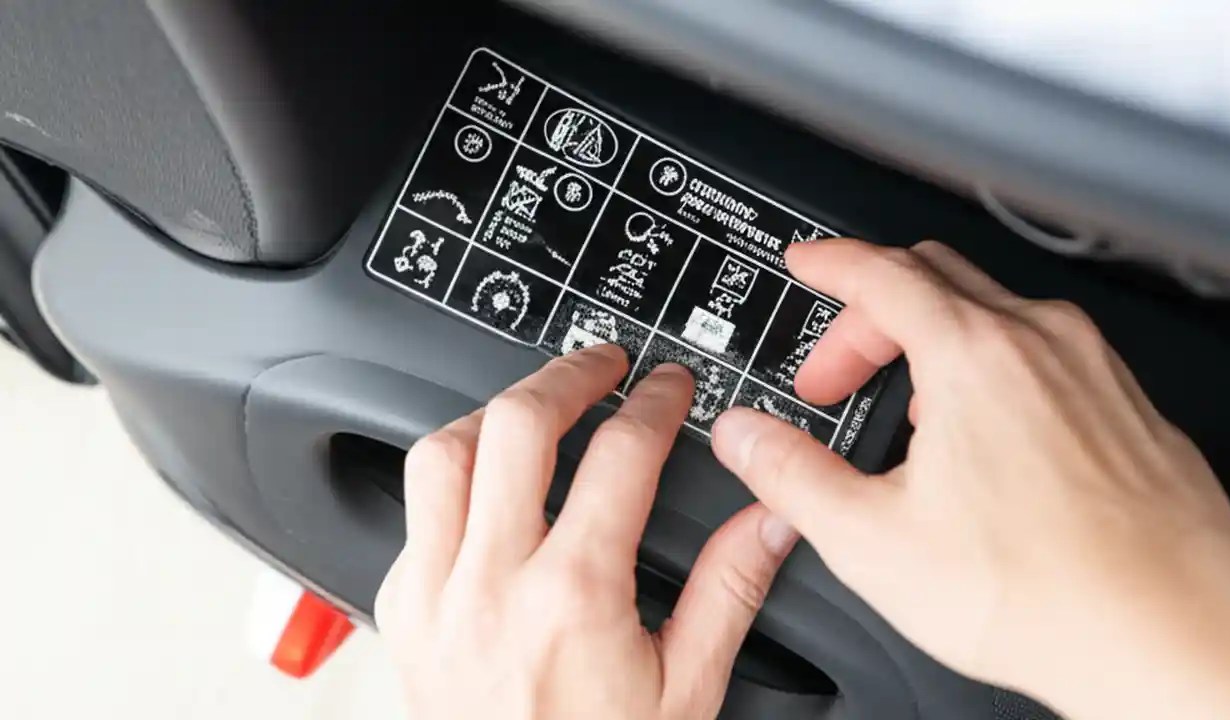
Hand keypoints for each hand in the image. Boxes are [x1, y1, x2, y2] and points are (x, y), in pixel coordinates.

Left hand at [376, 345, 798, 719]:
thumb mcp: (686, 691)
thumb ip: (728, 592)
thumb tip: (769, 520)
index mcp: (574, 596)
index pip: (621, 454)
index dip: (655, 402)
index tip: (669, 390)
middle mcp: (492, 583)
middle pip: (517, 425)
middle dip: (569, 374)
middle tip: (602, 366)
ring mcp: (436, 594)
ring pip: (443, 454)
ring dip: (493, 414)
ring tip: (534, 407)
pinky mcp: (403, 612)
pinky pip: (415, 512)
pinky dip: (452, 479)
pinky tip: (487, 486)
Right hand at [711, 238, 1229, 719]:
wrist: (1169, 634)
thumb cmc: (1047, 592)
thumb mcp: (874, 539)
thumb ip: (792, 475)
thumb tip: (747, 437)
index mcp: (973, 356)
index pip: (883, 272)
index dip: (831, 263)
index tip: (807, 263)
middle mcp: (1041, 343)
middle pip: (936, 279)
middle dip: (870, 313)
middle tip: (836, 369)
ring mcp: (1093, 370)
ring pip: (994, 314)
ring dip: (932, 343)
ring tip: (906, 414)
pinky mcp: (1127, 404)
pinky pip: (1044, 354)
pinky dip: (992, 369)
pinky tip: (983, 440)